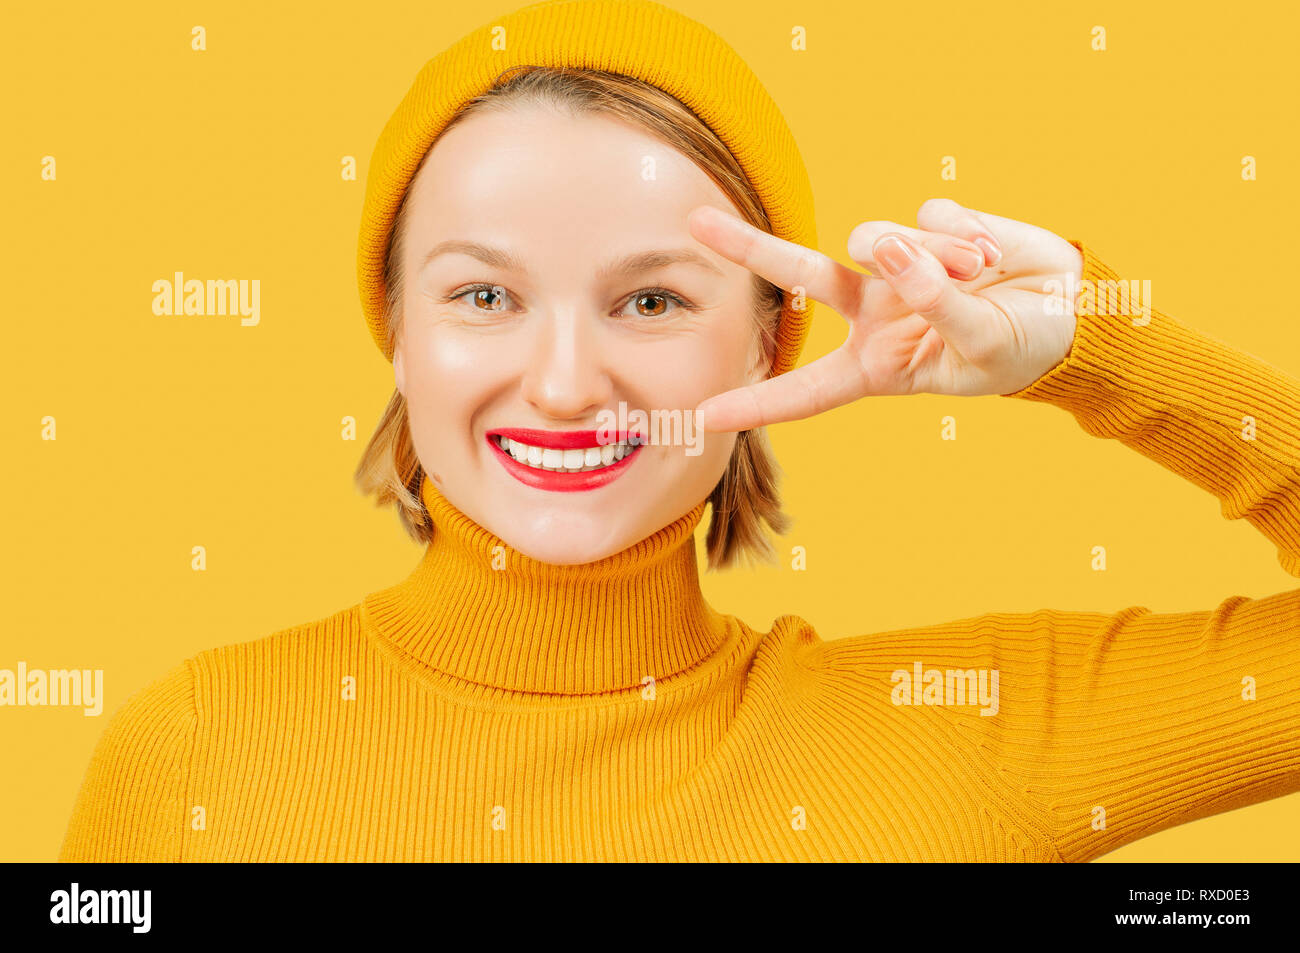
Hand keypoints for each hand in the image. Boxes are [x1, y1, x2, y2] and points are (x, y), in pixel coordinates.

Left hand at [687, 197, 1083, 431]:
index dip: (759, 403)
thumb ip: (935, 302)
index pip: (808, 390)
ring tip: (981, 275)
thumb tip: (889, 246)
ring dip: (931, 255)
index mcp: (876, 365)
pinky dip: (965, 235)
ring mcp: (900, 264)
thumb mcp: (981, 346)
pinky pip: (928, 216)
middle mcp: (875, 310)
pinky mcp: (931, 226)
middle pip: (802, 275)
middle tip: (695, 222)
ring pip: (878, 238)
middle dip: (750, 247)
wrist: (1075, 312)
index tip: (706, 414)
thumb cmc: (1022, 349)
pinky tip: (992, 254)